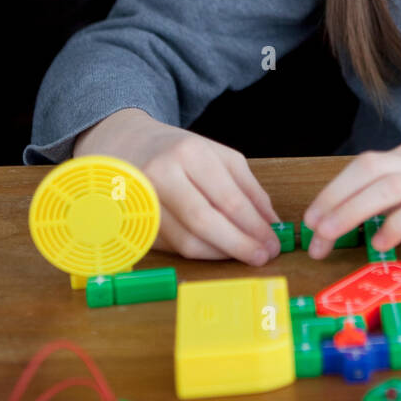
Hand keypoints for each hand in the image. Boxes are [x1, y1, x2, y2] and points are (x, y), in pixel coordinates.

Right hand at [73, 109, 281, 264]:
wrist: (126, 145)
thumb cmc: (178, 151)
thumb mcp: (217, 156)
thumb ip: (248, 188)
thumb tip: (271, 223)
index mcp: (189, 153)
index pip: (228, 198)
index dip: (254, 226)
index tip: (273, 242)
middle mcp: (162, 175)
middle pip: (206, 222)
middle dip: (239, 244)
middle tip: (263, 256)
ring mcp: (143, 201)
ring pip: (187, 241)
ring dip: (221, 253)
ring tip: (245, 255)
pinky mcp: (134, 222)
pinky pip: (174, 247)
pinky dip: (200, 252)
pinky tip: (218, 250)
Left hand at [302, 143, 400, 257]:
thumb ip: (399, 198)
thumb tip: (356, 220)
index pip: (360, 166)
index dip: (330, 191)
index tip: (311, 219)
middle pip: (364, 172)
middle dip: (331, 201)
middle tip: (311, 233)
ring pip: (383, 188)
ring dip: (349, 213)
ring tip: (330, 239)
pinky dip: (392, 226)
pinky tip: (381, 244)